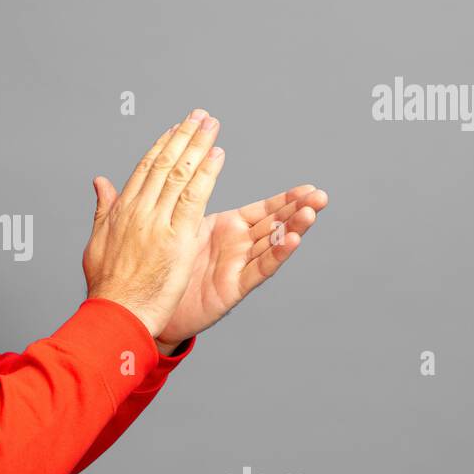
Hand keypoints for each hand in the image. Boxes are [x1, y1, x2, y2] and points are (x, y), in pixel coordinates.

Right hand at [81, 110, 225, 336]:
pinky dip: (206, 174)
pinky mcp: (176, 238)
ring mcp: (157, 222)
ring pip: (180, 175)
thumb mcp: (97, 241)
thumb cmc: (106, 286)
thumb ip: (102, 209)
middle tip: (200, 116)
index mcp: (120, 211)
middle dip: (184, 137)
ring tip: (211, 126)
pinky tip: (216, 156)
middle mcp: (138, 210)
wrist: (115, 312)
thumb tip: (100, 182)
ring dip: (198, 146)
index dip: (163, 146)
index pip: (145, 169)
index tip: (176, 129)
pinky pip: (194, 198)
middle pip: (165, 165)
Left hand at [148, 184, 329, 342]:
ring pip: (271, 245)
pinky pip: (258, 270)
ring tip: (310, 213)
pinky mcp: (233, 288)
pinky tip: (292, 241)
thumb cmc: (170, 264)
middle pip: (275, 225)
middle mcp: (239, 246)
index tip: (309, 188)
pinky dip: (276, 255)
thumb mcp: (186, 227)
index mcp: (229, 228)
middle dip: (298, 210)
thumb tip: (201, 169)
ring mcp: (239, 266)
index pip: (264, 210)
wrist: (153, 304)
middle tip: (320, 197)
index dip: (286, 199)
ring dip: (292, 229)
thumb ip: (198, 202)